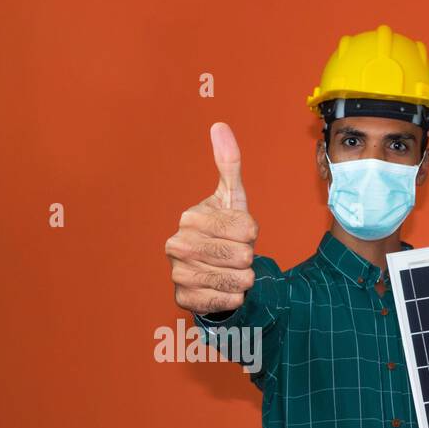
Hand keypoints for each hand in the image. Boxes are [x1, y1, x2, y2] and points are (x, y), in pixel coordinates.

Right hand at [165, 122, 258, 314]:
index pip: (246, 228)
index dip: (251, 234)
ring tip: (230, 271)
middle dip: (247, 258)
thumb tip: (219, 126)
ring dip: (243, 279)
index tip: (239, 233)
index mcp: (190, 217)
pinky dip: (233, 298)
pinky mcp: (183, 299)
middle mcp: (177, 245)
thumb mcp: (231, 198)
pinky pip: (225, 301)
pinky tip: (224, 289)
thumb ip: (229, 164)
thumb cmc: (224, 231)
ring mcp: (178, 273)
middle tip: (235, 255)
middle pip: (241, 255)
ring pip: (236, 280)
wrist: (211, 270)